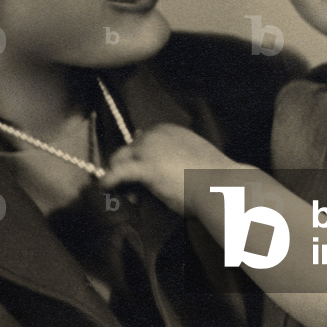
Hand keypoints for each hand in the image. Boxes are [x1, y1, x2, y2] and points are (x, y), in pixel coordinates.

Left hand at [102, 124, 236, 214]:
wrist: (222, 185)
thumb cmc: (212, 175)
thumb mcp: (191, 156)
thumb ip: (173, 155)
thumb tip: (159, 165)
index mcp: (167, 130)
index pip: (140, 141)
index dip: (138, 160)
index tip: (142, 177)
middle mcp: (154, 134)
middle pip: (127, 150)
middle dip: (128, 168)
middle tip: (135, 191)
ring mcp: (148, 150)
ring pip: (119, 159)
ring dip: (120, 177)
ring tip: (131, 197)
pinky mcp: (145, 168)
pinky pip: (118, 173)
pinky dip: (108, 180)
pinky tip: (104, 187)